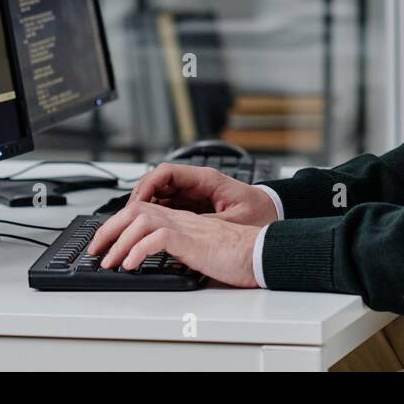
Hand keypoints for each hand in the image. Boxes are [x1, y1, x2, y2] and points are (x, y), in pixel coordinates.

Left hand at [86, 200, 261, 287]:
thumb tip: (157, 262)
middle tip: (95, 251)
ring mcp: (184, 226)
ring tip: (108, 263)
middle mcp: (180, 218)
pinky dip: (138, 251)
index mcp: (181, 220)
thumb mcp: (199, 251)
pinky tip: (130, 265)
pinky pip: (156, 238)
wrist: (258, 253)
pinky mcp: (190, 238)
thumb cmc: (236, 255)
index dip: (118, 226)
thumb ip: (179, 250)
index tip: (104, 244)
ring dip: (118, 242)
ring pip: (140, 221)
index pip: (141, 212)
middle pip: (134, 210)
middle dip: (108, 230)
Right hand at [125, 162, 279, 226]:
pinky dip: (157, 216)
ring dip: (145, 208)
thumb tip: (177, 231)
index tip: (135, 203)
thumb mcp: (232, 221)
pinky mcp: (197, 207)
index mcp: (206, 179)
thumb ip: (205, 224)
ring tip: (131, 226)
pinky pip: (170, 207)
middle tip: (126, 218)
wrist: (277, 214)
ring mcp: (196, 194)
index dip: (146, 185)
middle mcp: (198, 183)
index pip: (166, 172)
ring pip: (161, 195)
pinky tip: (147, 231)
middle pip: (158, 183)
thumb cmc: (262, 213)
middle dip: (139, 198)